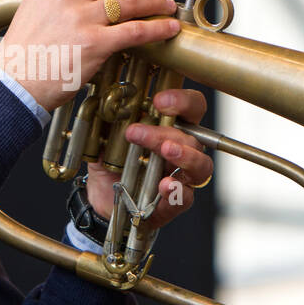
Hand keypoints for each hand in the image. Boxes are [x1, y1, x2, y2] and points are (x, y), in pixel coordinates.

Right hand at [0, 0, 179, 111]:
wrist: (13, 85)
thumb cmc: (22, 57)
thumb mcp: (33, 12)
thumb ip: (60, 0)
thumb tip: (90, 0)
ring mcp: (81, 18)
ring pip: (130, 0)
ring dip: (154, 2)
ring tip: (166, 6)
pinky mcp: (94, 43)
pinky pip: (135, 30)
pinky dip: (157, 28)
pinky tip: (167, 29)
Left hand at [85, 87, 211, 230]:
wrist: (102, 196)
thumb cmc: (112, 162)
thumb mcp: (106, 136)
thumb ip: (111, 120)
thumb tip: (108, 105)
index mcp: (172, 129)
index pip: (192, 108)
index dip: (182, 101)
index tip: (159, 101)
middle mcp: (183, 151)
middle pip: (192, 137)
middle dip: (166, 132)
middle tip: (137, 133)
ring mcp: (182, 178)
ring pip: (201, 165)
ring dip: (184, 155)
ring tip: (165, 150)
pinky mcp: (174, 203)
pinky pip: (185, 197)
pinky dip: (176, 189)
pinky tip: (164, 184)